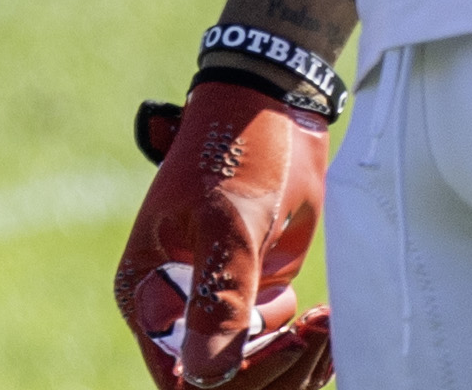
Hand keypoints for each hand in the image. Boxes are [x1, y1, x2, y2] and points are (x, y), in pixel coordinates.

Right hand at [114, 83, 335, 387]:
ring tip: (324, 321)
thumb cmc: (240, 152)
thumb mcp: (230, 222)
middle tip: (316, 329)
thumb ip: (217, 299)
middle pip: (219, 387)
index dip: (233, 378)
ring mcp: (216, 311)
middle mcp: (174, 311)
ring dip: (295, 365)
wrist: (273, 110)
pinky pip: (274, 357)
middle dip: (273, 372)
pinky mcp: (253, 306)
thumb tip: (200, 378)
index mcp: (146, 294)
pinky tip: (325, 323)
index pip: (181, 378)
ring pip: (252, 378)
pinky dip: (304, 352)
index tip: (285, 341)